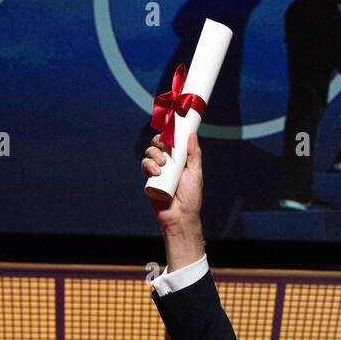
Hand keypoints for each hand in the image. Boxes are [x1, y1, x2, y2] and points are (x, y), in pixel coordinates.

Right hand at [142, 131, 204, 267]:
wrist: (180, 217)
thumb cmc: (191, 198)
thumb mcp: (195, 173)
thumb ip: (194, 154)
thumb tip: (192, 135)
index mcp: (180, 160)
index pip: (173, 141)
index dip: (170, 131)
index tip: (169, 122)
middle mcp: (168, 163)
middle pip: (158, 143)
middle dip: (159, 141)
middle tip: (165, 147)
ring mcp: (158, 171)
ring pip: (150, 153)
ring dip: (154, 155)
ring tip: (162, 166)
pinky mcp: (149, 179)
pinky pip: (145, 166)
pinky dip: (149, 166)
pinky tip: (156, 172)